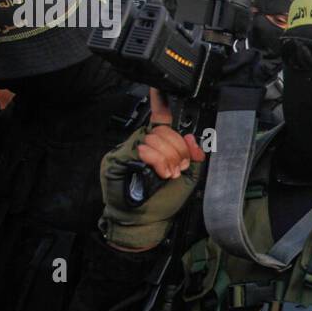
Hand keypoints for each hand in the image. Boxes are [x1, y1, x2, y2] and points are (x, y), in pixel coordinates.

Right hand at [99, 89, 204, 250]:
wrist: (145, 222)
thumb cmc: (163, 202)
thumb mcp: (187, 178)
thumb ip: (192, 157)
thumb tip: (192, 138)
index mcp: (158, 147)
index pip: (159, 119)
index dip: (160, 102)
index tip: (160, 88)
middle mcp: (142, 145)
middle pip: (164, 130)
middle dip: (178, 150)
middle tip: (178, 168)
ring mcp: (129, 151)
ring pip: (155, 138)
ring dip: (168, 158)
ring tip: (167, 174)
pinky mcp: (119, 159)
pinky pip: (143, 149)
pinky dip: (157, 161)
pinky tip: (159, 173)